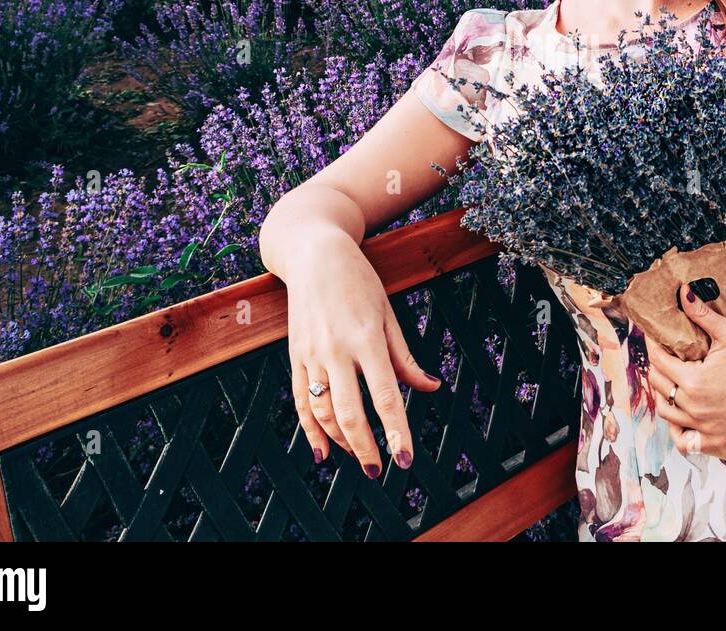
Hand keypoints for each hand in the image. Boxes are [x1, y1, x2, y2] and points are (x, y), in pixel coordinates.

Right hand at [284, 234, 441, 476]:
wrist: (313, 254)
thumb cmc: (359, 281)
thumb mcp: (388, 313)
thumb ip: (404, 356)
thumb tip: (430, 387)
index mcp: (366, 339)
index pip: (385, 395)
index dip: (396, 430)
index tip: (405, 459)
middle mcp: (335, 351)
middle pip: (350, 412)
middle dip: (366, 447)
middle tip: (380, 472)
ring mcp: (311, 355)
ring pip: (323, 411)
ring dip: (342, 441)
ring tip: (361, 458)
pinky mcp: (294, 356)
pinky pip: (300, 401)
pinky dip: (310, 430)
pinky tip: (322, 453)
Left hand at [644, 283, 725, 457]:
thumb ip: (702, 314)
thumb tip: (683, 291)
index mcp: (693, 380)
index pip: (659, 361)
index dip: (653, 346)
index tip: (653, 337)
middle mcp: (694, 407)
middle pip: (659, 385)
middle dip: (656, 368)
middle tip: (661, 356)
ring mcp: (704, 426)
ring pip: (667, 413)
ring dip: (662, 396)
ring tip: (667, 382)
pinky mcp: (716, 439)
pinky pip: (686, 442)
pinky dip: (678, 432)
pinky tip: (680, 417)